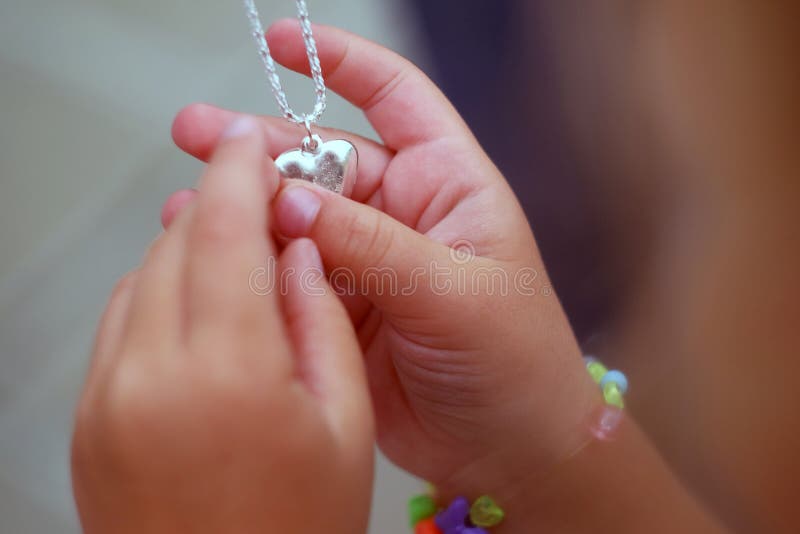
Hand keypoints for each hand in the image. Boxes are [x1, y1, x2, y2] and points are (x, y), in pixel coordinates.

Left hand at [72, 118, 373, 533]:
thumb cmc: (296, 530)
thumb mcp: (346, 423)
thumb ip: (322, 321)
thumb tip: (298, 250)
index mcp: (229, 370)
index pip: (224, 230)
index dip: (239, 171)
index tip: (250, 139)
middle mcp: (150, 374)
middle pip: (175, 244)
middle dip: (215, 205)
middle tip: (258, 196)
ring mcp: (106, 397)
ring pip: (141, 276)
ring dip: (185, 249)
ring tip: (236, 258)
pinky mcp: (88, 419)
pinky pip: (120, 324)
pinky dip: (157, 295)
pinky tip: (199, 313)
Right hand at [167, 22, 599, 499]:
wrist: (511, 451)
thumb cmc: (515, 362)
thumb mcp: (451, 292)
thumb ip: (370, 246)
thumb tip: (286, 200)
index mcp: (447, 185)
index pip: (395, 98)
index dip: (342, 62)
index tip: (283, 42)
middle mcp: (403, 215)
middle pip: (323, 159)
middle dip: (261, 148)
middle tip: (197, 135)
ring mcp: (367, 263)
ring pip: (296, 220)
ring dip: (246, 210)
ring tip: (186, 206)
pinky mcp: (340, 310)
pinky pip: (288, 275)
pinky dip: (250, 266)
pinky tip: (208, 255)